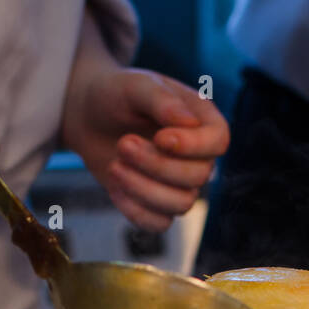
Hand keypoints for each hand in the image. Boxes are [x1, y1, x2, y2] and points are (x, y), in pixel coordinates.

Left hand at [62, 67, 228, 232]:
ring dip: (143, 188)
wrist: (88, 117)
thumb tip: (188, 122)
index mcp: (202, 121)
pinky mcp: (157, 205)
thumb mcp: (136, 85)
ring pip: (181, 205)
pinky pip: (159, 223)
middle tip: (123, 143)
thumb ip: (162, 101)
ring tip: (115, 165)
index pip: (219, 141)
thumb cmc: (117, 95)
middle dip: (156, 164)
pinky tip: (115, 187)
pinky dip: (134, 209)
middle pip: (198, 177)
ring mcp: (179, 184)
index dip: (194, 146)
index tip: (160, 138)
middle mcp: (198, 156)